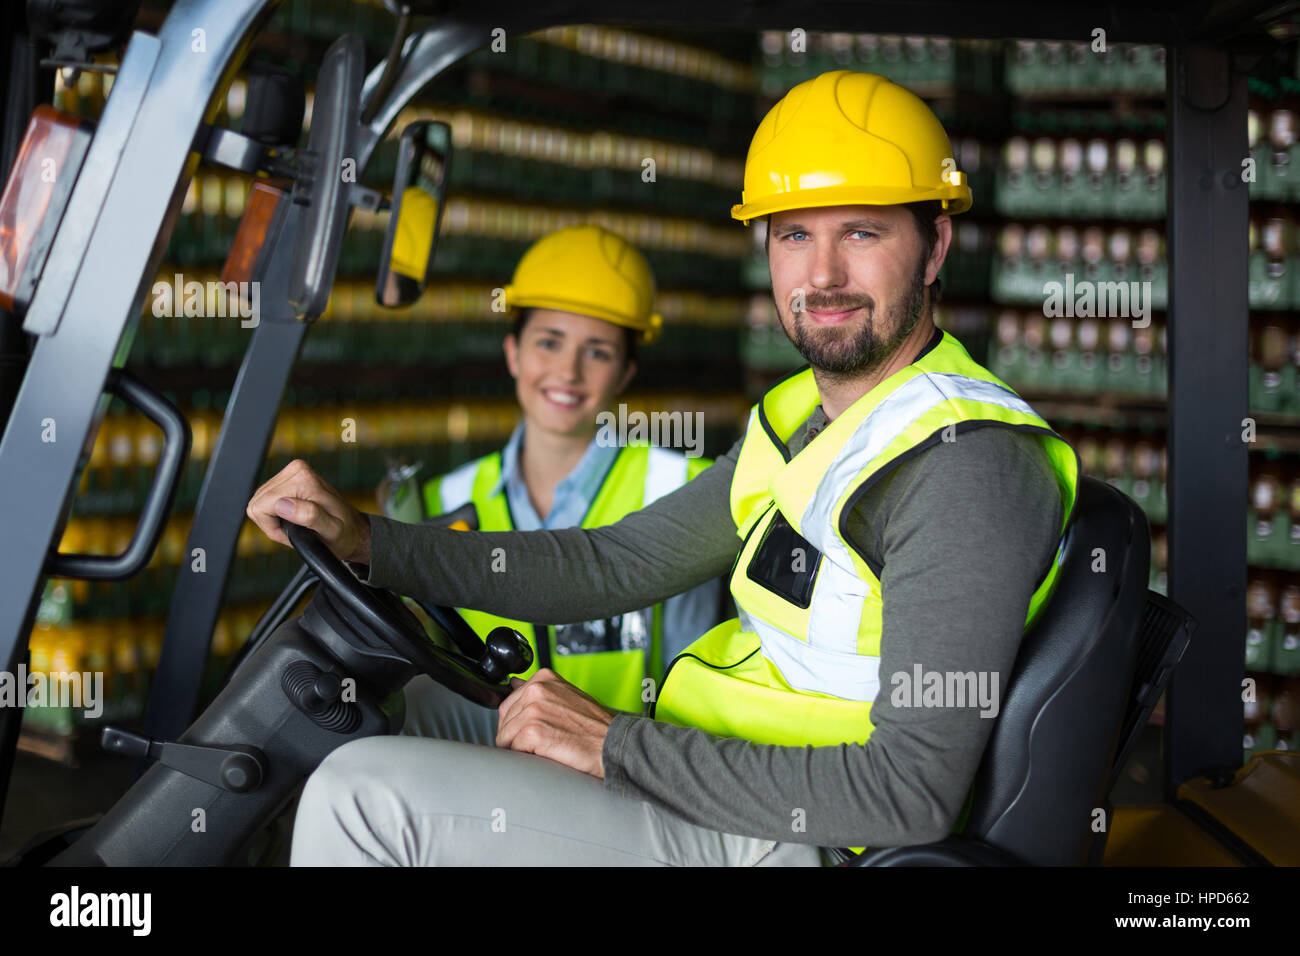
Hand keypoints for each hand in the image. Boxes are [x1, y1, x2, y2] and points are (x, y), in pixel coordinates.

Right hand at [246, 459, 372, 563]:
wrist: (352, 527)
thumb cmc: (344, 532)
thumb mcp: (332, 530)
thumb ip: (310, 516)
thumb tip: (284, 505)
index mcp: (305, 480)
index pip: (262, 507)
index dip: (274, 527)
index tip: (296, 532)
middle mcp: (297, 470)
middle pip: (258, 503)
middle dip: (273, 523)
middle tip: (298, 530)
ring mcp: (291, 472)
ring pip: (259, 501)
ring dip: (274, 519)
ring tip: (298, 525)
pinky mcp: (287, 477)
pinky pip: (264, 499)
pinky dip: (275, 514)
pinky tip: (294, 518)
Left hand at [495, 669, 614, 777]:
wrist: (615, 744)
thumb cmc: (595, 726)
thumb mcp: (566, 697)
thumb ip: (538, 691)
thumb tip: (514, 683)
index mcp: (543, 678)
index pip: (509, 703)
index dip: (517, 723)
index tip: (534, 731)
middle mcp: (537, 690)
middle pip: (504, 720)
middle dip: (515, 736)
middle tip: (540, 744)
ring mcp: (534, 710)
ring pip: (505, 737)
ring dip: (520, 749)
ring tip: (545, 750)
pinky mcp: (533, 732)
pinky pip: (512, 749)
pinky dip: (525, 757)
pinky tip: (545, 755)